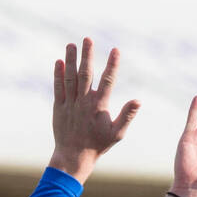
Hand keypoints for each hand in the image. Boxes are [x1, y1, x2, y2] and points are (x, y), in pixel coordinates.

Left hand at [51, 37, 139, 183]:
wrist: (74, 157)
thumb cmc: (98, 145)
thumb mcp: (117, 133)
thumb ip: (127, 115)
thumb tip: (138, 100)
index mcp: (99, 106)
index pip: (108, 81)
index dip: (112, 65)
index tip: (116, 50)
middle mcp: (83, 102)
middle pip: (86, 74)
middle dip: (87, 55)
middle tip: (88, 39)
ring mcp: (70, 104)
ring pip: (70, 78)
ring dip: (70, 60)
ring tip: (71, 45)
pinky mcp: (58, 107)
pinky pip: (58, 88)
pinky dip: (58, 74)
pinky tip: (59, 61)